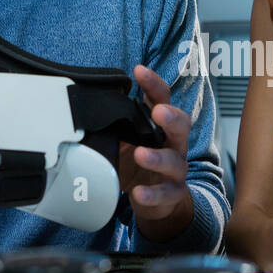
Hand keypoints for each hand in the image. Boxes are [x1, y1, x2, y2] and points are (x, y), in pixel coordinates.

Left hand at [118, 65, 193, 240]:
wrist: (157, 200)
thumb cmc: (140, 162)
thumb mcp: (127, 138)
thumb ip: (117, 122)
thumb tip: (90, 102)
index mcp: (162, 126)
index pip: (162, 99)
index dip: (154, 84)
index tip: (140, 71)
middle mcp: (174, 144)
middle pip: (182, 126)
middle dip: (171, 117)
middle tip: (158, 112)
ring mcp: (176, 169)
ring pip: (174, 161)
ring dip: (158, 157)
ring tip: (141, 154)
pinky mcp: (172, 192)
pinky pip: (165, 193)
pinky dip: (152, 194)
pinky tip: (138, 192)